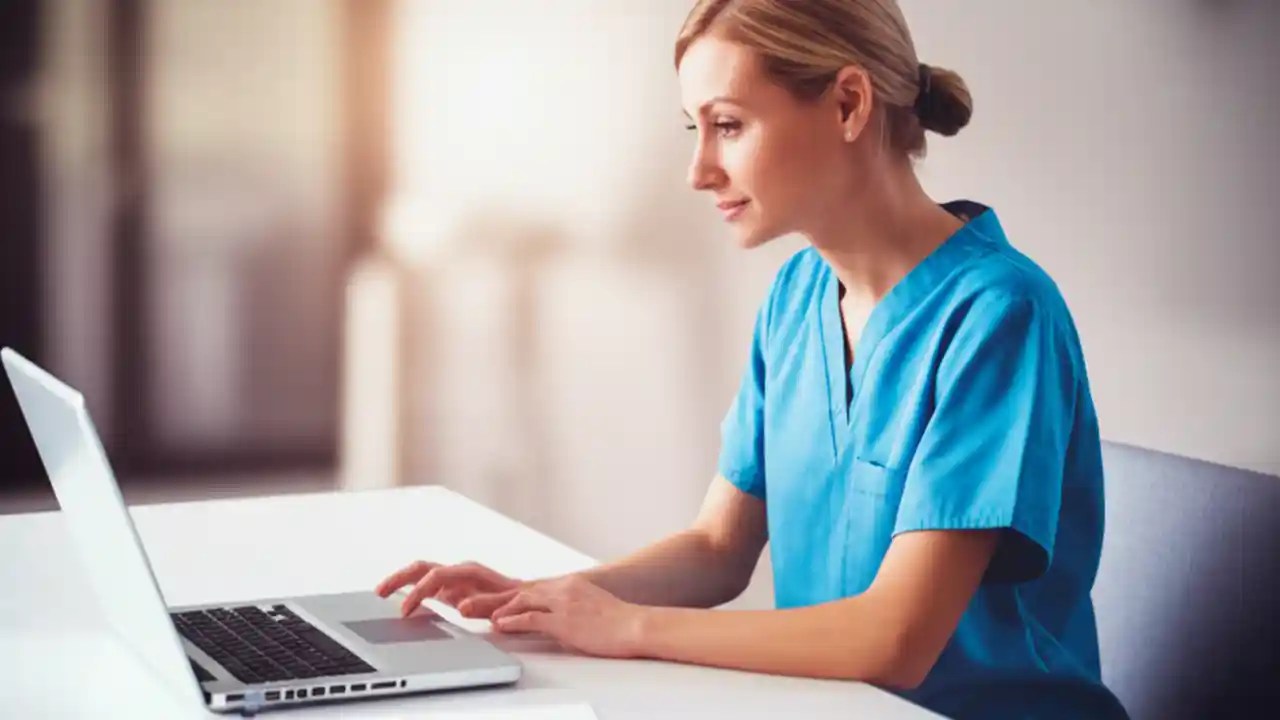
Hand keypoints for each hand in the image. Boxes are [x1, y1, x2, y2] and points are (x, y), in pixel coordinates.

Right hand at [375, 560, 522, 618]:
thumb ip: (485, 605)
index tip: (405, 611)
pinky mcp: (454, 589)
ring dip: (401, 581)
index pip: (435, 576)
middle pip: (422, 568)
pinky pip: (428, 585)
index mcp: (469, 572)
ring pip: (422, 574)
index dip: (418, 592)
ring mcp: (455, 580)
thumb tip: (462, 606)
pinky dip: (412, 591)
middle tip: (379, 591)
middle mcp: (459, 572)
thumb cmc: (517, 601)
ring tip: (381, 593)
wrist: (528, 599)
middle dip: (399, 578)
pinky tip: (403, 604)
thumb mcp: (503, 605)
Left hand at [489, 575, 646, 658]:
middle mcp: (564, 588)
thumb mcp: (593, 607)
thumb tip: (562, 620)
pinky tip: (501, 625)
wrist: (635, 625)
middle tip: (487, 606)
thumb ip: (573, 608)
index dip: (517, 596)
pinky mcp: (563, 620)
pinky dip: (512, 621)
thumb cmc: (621, 621)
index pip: (537, 587)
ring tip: (487, 616)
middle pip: (525, 591)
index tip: (503, 601)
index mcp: (572, 584)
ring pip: (523, 601)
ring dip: (502, 609)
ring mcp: (563, 603)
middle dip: (502, 600)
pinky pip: (530, 618)